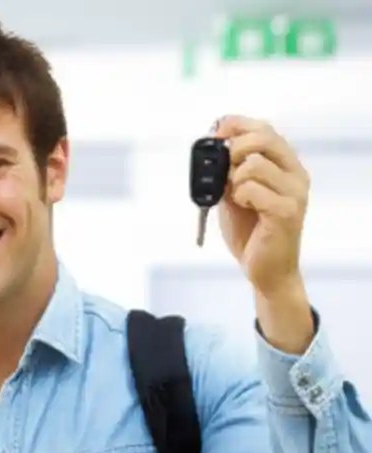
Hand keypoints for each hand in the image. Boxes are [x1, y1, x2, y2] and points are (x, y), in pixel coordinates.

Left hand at [214, 115, 310, 296]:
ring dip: (234, 180)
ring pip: (254, 164)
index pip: (265, 127)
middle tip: (225, 173)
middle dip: (233, 150)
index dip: (236, 125)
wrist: (264, 269)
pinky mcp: (286, 211)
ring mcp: (295, 192)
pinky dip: (239, 197)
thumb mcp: (235, 192)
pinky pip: (251, 189)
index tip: (215, 137)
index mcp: (286, 165)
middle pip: (263, 137)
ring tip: (238, 198)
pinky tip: (244, 209)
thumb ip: (230, 169)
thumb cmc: (250, 230)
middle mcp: (296, 174)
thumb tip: (214, 143)